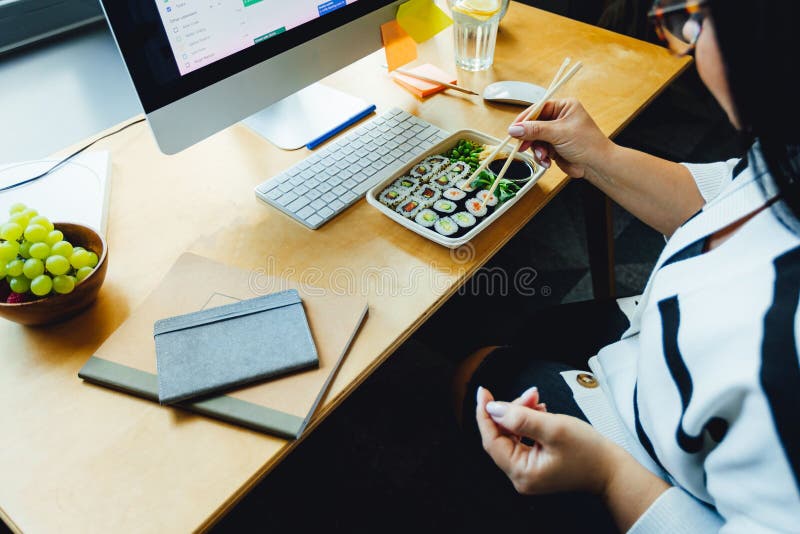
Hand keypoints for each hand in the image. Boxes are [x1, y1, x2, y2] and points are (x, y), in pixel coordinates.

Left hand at [475, 385, 621, 495]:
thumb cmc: (588, 451)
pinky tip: (539, 411)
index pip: (491, 440)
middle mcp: (520, 477)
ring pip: (512, 435)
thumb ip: (520, 418)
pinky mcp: (536, 466)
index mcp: (522, 472)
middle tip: (530, 393)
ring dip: (521, 414)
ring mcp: (528, 473)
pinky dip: (527, 423)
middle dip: (512, 410)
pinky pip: (522, 440)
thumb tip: (492, 408)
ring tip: (538, 401)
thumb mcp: (553, 428)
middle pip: (502, 436)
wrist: (612, 469)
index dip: (485, 414)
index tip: (483, 392)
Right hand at [507, 98, 612, 178]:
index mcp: (563, 107)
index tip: (513, 128)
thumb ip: (535, 130)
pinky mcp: (553, 147)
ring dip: (537, 150)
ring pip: (534, 140)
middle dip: (530, 138)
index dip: (525, 119)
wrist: (597, 165)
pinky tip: (547, 162)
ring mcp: (555, 133)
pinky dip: (541, 157)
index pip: (538, 108)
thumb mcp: (559, 133)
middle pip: (533, 125)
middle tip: (522, 146)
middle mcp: (558, 118)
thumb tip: (515, 128)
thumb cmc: (588, 144)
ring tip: (544, 157)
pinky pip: (539, 150)